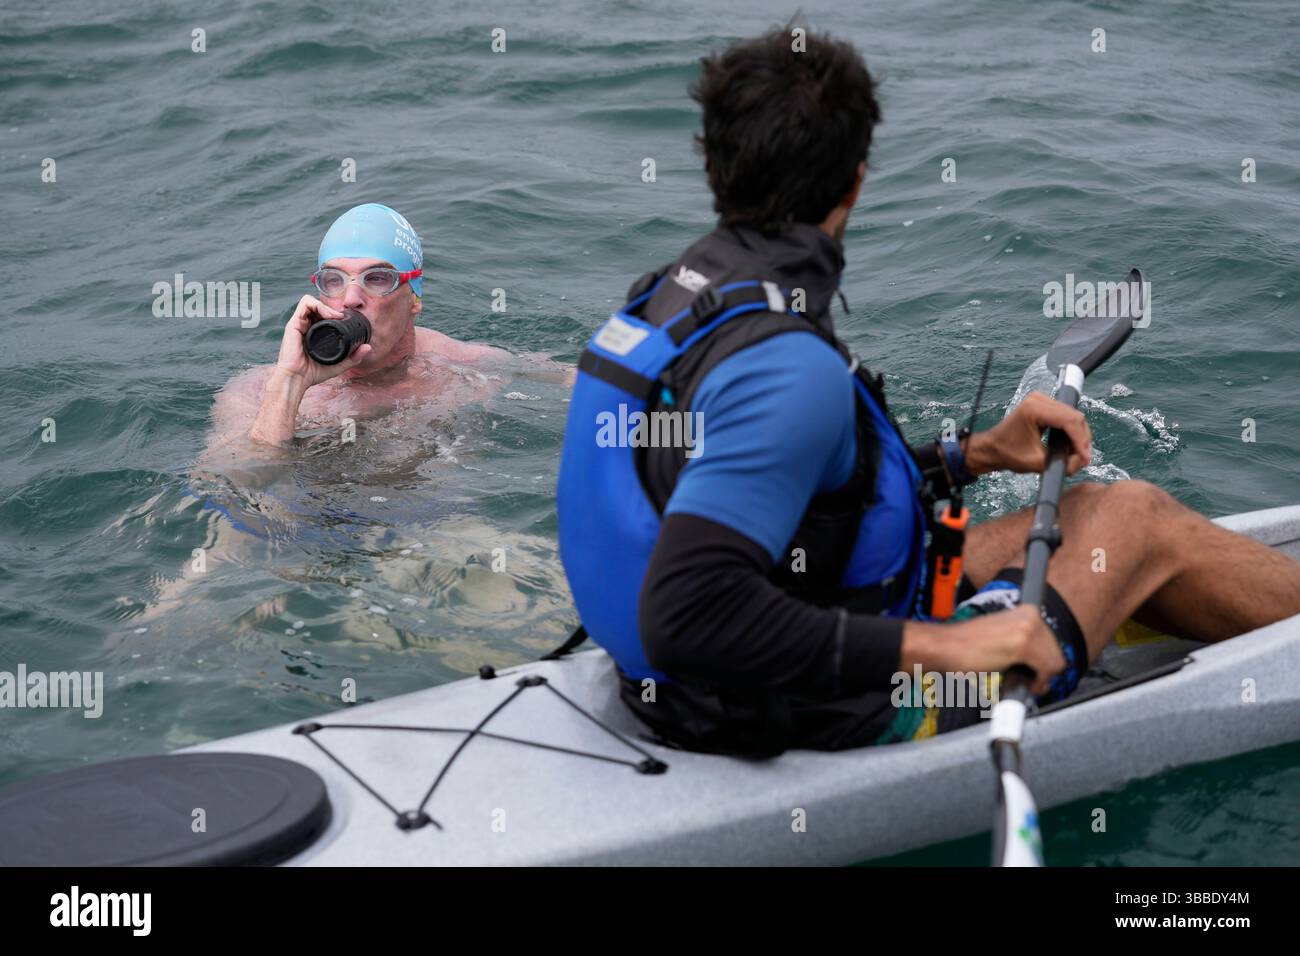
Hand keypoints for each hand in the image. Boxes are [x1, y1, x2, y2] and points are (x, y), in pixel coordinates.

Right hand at [274, 295, 372, 387]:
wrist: (297, 379)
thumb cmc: (314, 373)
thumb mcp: (339, 364)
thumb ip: (353, 357)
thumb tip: (368, 347)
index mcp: (313, 333)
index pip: (322, 314)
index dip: (333, 313)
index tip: (344, 320)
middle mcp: (305, 326)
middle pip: (317, 307)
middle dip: (331, 309)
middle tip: (341, 318)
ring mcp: (299, 324)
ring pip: (311, 302)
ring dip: (325, 305)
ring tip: (335, 316)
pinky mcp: (294, 323)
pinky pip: (305, 304)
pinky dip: (318, 305)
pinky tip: (328, 315)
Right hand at [948, 605, 1066, 695]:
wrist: (943, 646)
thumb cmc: (964, 645)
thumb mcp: (1000, 636)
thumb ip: (1021, 642)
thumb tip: (1040, 662)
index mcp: (1025, 610)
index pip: (1052, 640)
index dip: (1044, 659)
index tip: (1034, 670)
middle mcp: (1029, 615)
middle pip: (1057, 651)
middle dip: (1044, 670)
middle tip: (1027, 679)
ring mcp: (1027, 628)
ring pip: (1056, 661)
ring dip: (1041, 678)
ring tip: (1023, 682)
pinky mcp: (1023, 644)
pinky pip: (1047, 669)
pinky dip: (1038, 683)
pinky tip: (1024, 684)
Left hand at [965, 391, 1091, 476]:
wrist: (992, 448)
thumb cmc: (1008, 454)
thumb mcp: (1037, 463)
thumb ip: (1063, 463)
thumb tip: (1085, 460)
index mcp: (1033, 410)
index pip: (1069, 421)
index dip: (1081, 440)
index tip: (1085, 457)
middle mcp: (1038, 399)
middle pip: (1074, 416)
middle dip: (1082, 438)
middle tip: (1082, 458)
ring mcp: (1041, 399)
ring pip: (1073, 415)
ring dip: (1078, 434)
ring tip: (1076, 453)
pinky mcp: (1044, 403)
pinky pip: (1066, 415)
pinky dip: (1071, 430)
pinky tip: (1069, 444)